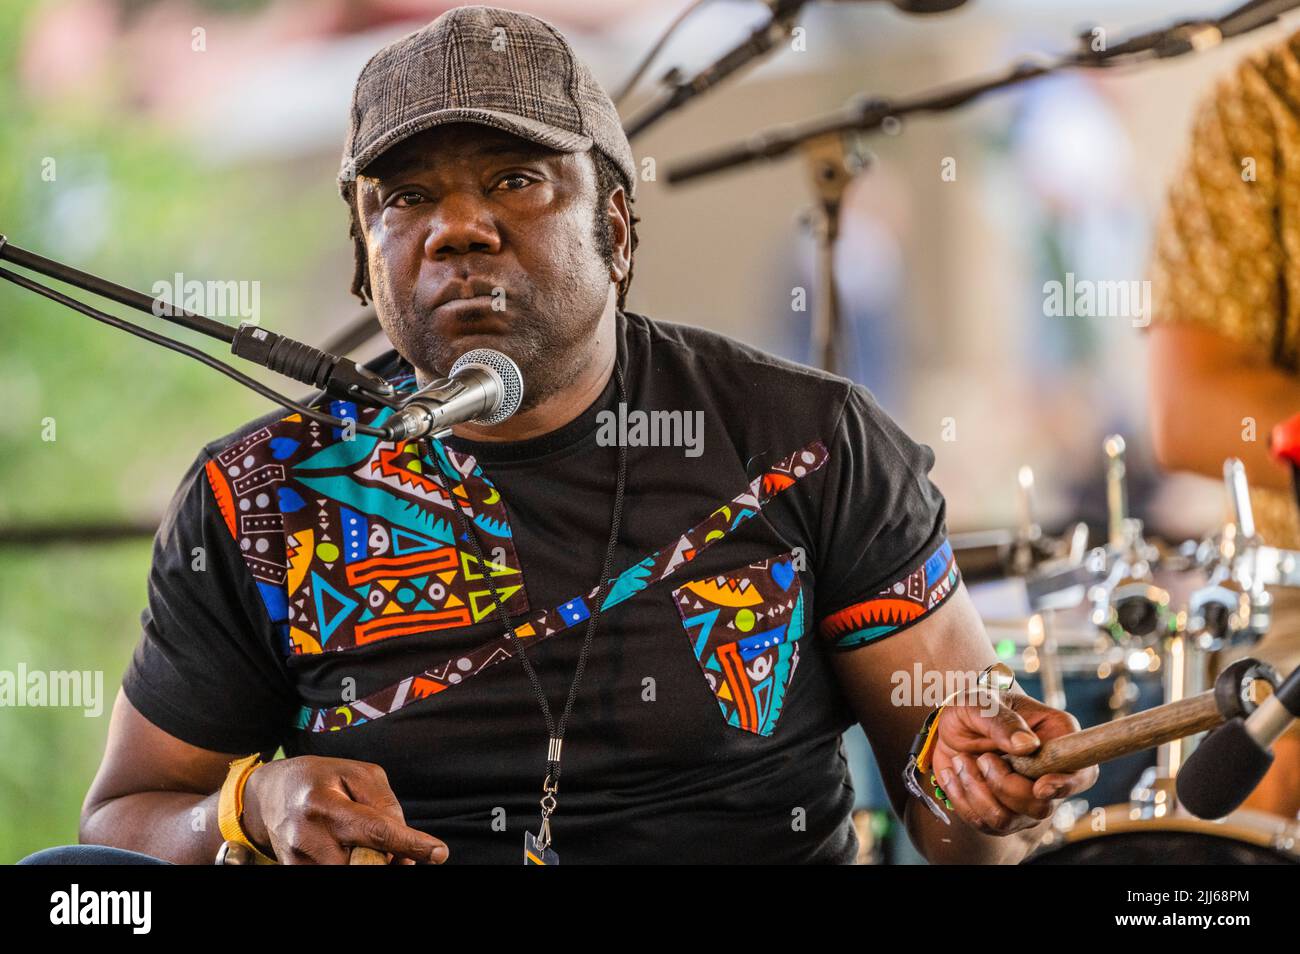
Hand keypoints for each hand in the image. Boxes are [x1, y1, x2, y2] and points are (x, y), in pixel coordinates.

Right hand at [242, 756, 447, 864]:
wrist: (269, 795)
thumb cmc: (321, 779)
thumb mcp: (358, 774)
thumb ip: (386, 806)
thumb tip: (405, 847)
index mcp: (324, 803)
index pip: (376, 830)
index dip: (410, 844)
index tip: (438, 853)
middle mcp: (307, 835)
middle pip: (364, 863)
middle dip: (389, 860)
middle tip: (399, 852)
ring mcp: (297, 859)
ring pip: (351, 874)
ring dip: (369, 864)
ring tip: (366, 845)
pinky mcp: (294, 871)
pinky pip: (334, 874)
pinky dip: (351, 866)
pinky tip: (349, 852)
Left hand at [930, 691, 1097, 835]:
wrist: (947, 725)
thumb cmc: (974, 707)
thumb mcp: (983, 702)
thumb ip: (1003, 721)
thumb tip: (1028, 745)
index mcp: (1057, 737)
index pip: (1082, 774)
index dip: (1066, 786)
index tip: (1040, 787)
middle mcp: (1049, 774)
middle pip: (1041, 806)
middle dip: (1003, 785)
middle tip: (982, 757)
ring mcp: (1027, 799)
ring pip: (1009, 819)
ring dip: (976, 790)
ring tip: (962, 760)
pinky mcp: (1002, 813)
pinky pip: (983, 823)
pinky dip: (961, 798)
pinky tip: (954, 774)